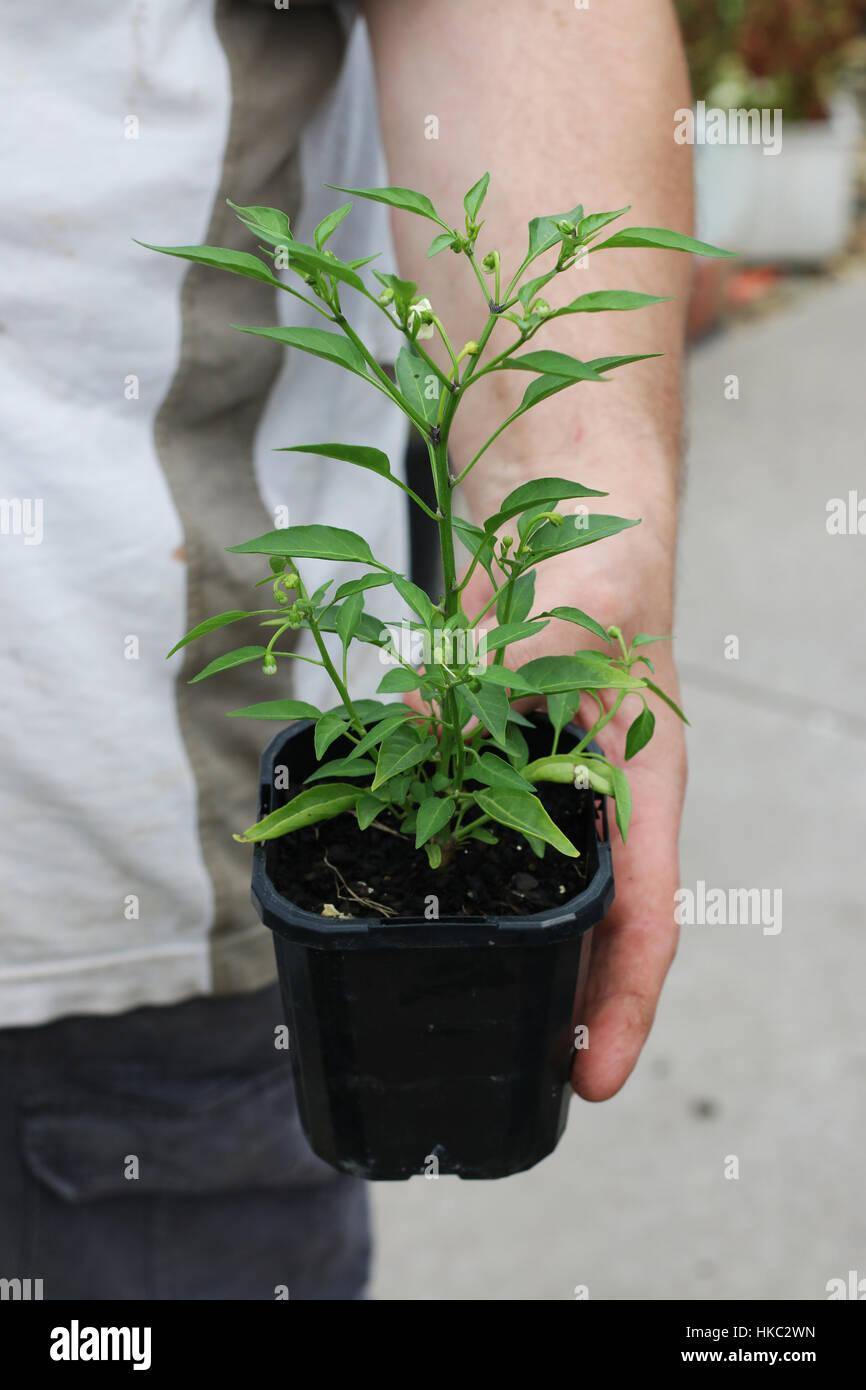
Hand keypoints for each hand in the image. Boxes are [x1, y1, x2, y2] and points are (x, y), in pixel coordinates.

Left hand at [461, 543, 686, 1101]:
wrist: (566, 522)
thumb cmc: (601, 562)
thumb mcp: (581, 603)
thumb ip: (525, 662)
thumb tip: (434, 720)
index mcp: (641, 789)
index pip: (645, 913)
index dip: (623, 1001)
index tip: (597, 1076)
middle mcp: (595, 807)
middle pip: (589, 929)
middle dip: (563, 1008)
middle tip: (518, 1081)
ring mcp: (539, 791)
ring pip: (528, 896)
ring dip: (506, 959)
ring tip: (464, 1025)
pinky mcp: (487, 765)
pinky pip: (466, 839)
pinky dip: (444, 880)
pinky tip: (407, 913)